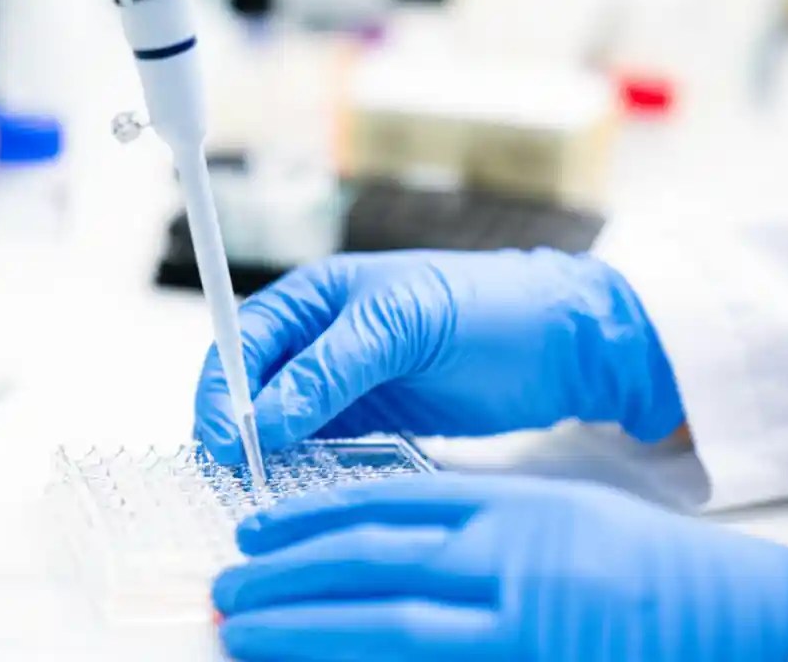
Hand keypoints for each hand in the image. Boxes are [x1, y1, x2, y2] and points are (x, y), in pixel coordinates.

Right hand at [195, 250, 683, 463]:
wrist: (566, 346)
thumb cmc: (491, 308)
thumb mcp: (405, 325)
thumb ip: (331, 367)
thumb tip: (261, 415)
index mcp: (317, 296)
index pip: (242, 338)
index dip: (221, 386)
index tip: (221, 435)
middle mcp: (321, 338)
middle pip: (250, 385)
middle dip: (233, 425)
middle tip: (233, 473)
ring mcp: (344, 382)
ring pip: (278, 420)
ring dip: (263, 452)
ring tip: (255, 491)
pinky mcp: (371, 420)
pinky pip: (319, 445)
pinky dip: (302, 467)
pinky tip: (297, 490)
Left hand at [213, 474, 787, 661]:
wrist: (742, 614)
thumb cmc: (652, 566)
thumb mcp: (559, 512)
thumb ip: (477, 517)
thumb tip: (386, 535)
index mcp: (513, 506)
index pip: (386, 504)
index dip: (311, 518)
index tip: (258, 533)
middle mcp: (509, 558)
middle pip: (369, 559)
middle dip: (287, 575)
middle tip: (227, 588)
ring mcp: (520, 621)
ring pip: (385, 626)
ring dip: (304, 630)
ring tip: (243, 632)